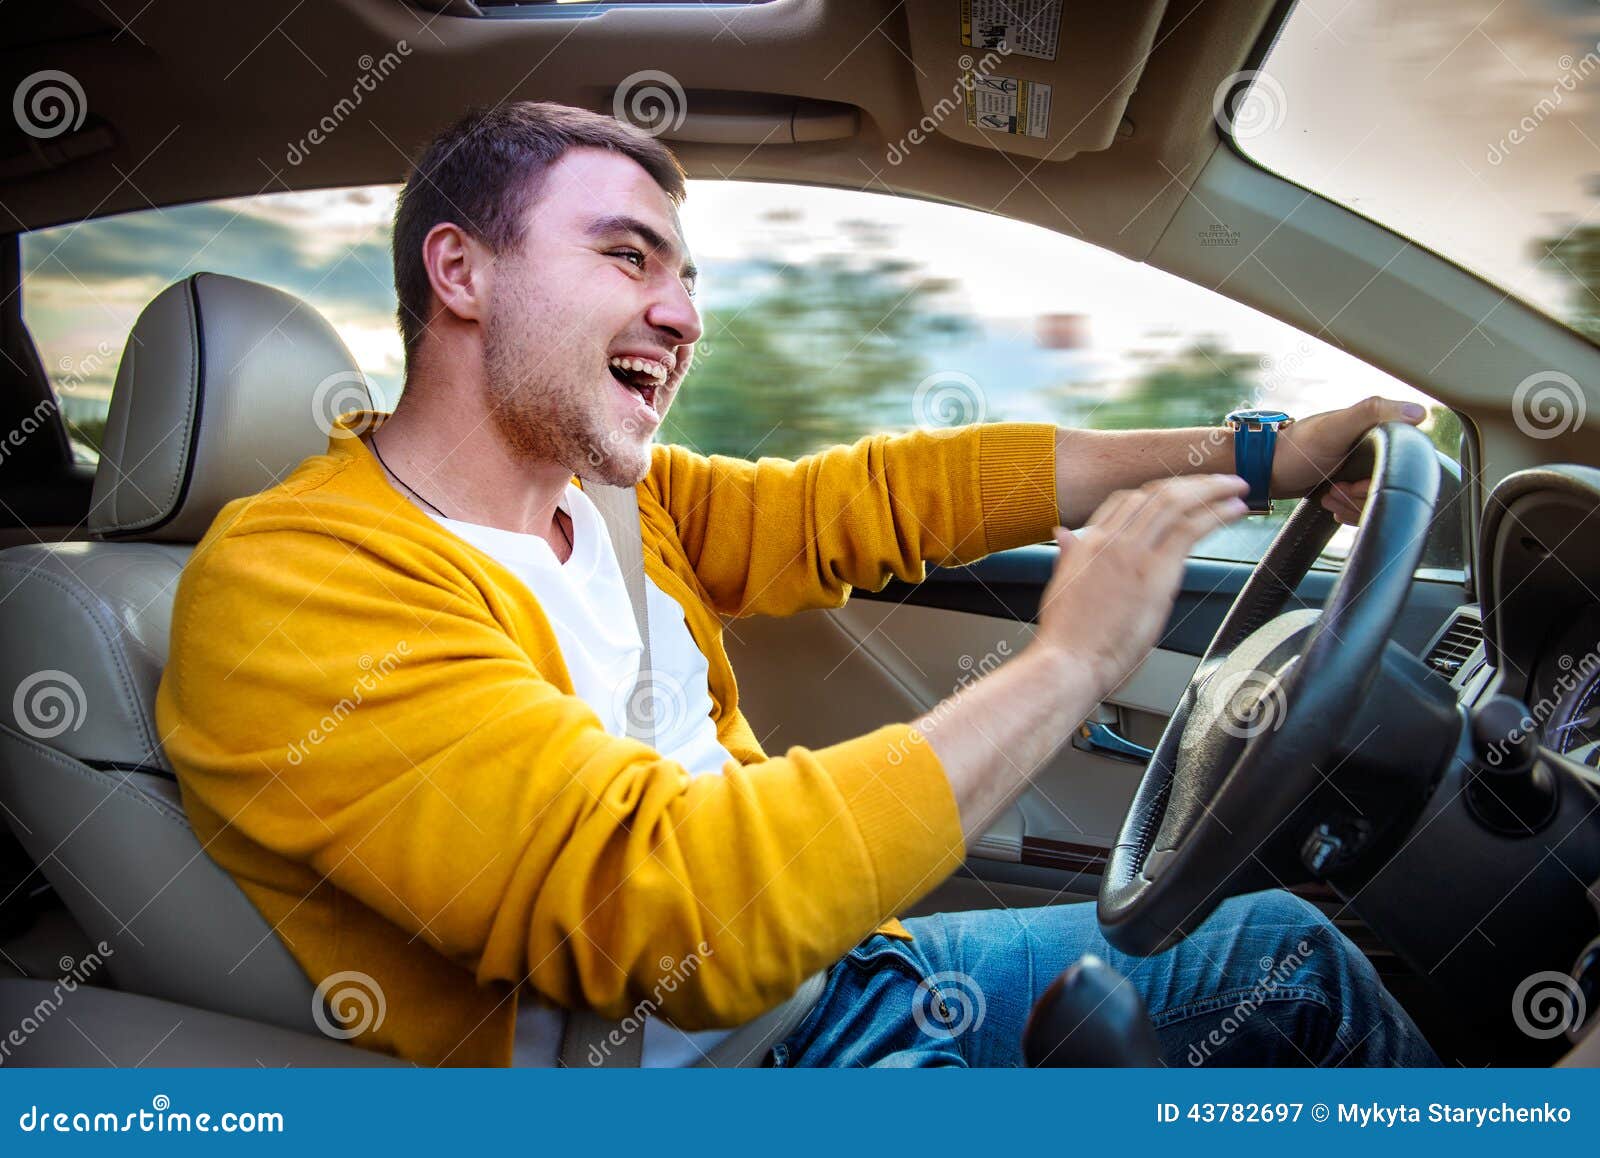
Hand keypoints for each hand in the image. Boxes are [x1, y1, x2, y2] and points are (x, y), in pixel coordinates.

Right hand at [1035, 475, 1248, 690]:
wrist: (1068, 660)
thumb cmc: (1066, 637)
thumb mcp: (1061, 585)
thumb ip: (1070, 556)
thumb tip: (1064, 536)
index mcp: (1089, 543)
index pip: (1126, 500)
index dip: (1158, 491)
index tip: (1179, 493)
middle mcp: (1112, 540)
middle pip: (1157, 494)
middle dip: (1193, 483)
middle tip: (1218, 481)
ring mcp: (1135, 553)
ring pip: (1177, 502)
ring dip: (1211, 490)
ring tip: (1234, 488)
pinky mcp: (1156, 573)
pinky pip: (1191, 529)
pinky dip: (1217, 514)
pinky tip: (1234, 509)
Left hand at [1270, 396, 1426, 525]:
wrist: (1267, 470)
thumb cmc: (1296, 446)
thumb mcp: (1334, 427)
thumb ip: (1372, 412)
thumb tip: (1419, 413)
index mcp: (1381, 431)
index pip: (1402, 469)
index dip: (1376, 484)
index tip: (1352, 484)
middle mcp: (1377, 450)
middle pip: (1389, 490)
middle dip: (1358, 498)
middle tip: (1335, 489)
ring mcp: (1366, 471)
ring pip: (1376, 503)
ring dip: (1351, 506)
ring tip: (1329, 495)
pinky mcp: (1355, 487)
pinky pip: (1365, 509)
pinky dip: (1349, 512)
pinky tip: (1332, 504)